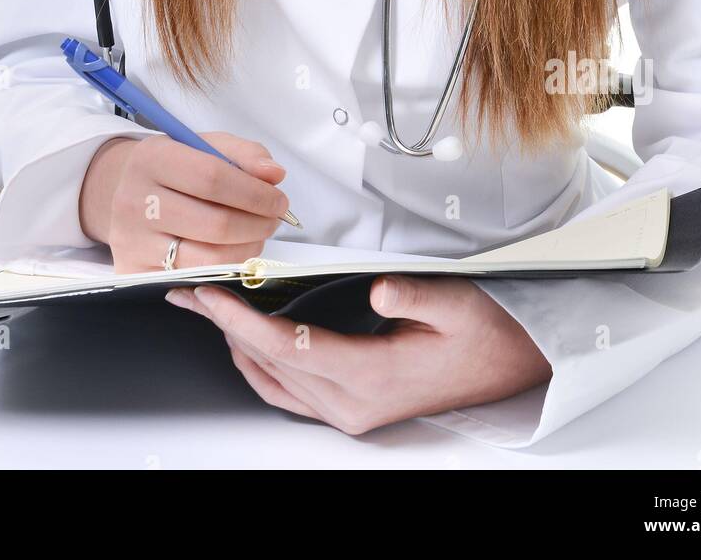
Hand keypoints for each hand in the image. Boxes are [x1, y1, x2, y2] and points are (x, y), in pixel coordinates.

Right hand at [79, 133, 289, 272]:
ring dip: (246, 251)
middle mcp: (135, 200)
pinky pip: (193, 281)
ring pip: (207, 260)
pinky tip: (232, 254)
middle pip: (215, 224)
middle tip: (273, 221)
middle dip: (257, 225)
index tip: (279, 201)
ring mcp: (131, 241)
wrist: (125, 191)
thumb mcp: (205, 146)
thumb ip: (244, 154)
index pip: (214, 179)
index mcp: (153, 159)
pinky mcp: (133, 272)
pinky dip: (223, 271)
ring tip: (255, 236)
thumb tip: (274, 175)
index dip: (255, 194)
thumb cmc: (175, 168)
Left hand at [165, 275, 550, 433]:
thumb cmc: (483, 332)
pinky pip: (289, 394)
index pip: (289, 346)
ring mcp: (351, 411)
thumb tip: (380, 288)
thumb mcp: (457, 303)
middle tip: (190, 291)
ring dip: (235, 345)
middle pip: (270, 364)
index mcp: (374, 376)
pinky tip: (246, 343)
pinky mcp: (352, 409)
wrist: (510, 367)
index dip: (243, 320)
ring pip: (273, 382)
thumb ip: (416, 296)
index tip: (211, 296)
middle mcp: (354, 402)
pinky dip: (259, 366)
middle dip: (224, 326)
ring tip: (207, 311)